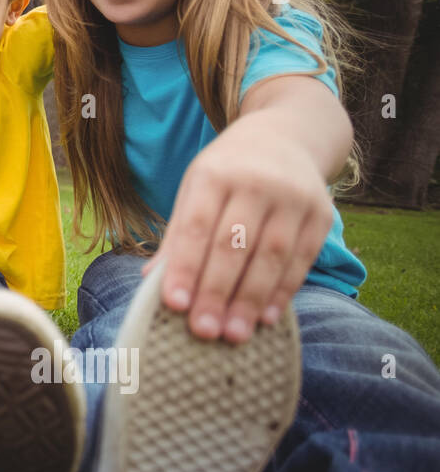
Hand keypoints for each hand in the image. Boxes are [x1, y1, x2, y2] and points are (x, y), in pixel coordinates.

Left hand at [145, 127, 333, 344]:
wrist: (286, 136)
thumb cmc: (228, 172)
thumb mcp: (195, 189)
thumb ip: (178, 235)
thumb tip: (150, 280)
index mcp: (214, 174)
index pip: (196, 226)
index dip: (185, 267)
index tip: (174, 305)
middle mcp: (256, 182)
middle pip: (234, 245)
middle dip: (217, 292)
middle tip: (203, 331)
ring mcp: (293, 197)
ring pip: (271, 256)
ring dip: (250, 300)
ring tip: (233, 335)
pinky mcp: (321, 214)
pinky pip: (301, 260)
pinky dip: (283, 293)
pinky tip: (265, 318)